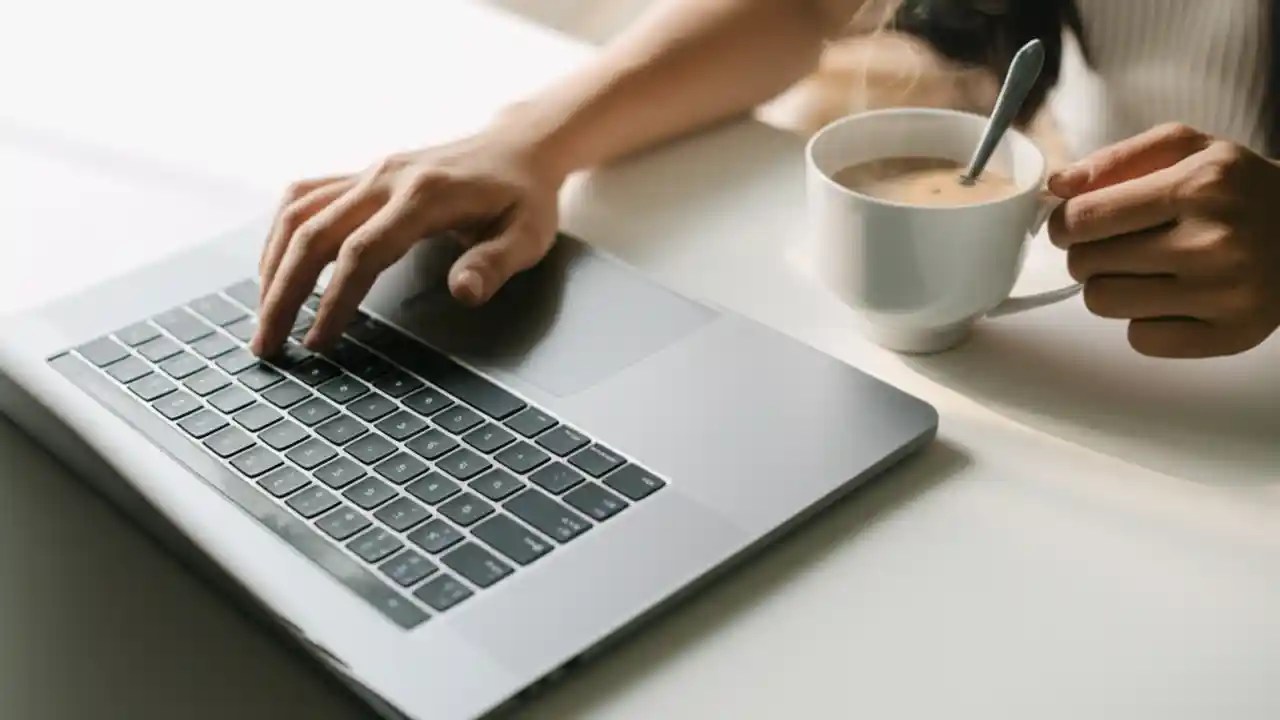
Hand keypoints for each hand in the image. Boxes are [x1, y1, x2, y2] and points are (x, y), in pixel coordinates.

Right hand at [252, 124, 564, 355]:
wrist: (517, 148)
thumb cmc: (524, 198)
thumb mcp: (528, 236)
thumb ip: (495, 265)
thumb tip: (464, 293)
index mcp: (425, 195)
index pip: (364, 252)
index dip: (335, 300)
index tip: (317, 342)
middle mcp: (386, 177)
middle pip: (314, 233)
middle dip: (283, 293)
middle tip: (267, 345)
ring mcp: (369, 172)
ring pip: (298, 213)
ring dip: (272, 265)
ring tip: (263, 315)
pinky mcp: (360, 175)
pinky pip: (304, 197)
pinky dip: (281, 233)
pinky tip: (274, 268)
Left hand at [1048, 123, 1279, 357]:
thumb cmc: (1237, 188)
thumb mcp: (1188, 148)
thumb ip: (1117, 158)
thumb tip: (1057, 185)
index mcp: (1199, 186)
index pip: (1084, 218)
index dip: (1065, 223)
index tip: (1074, 224)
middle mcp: (1212, 242)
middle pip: (1086, 263)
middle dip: (1087, 253)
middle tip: (1113, 246)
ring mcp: (1223, 294)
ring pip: (1104, 303)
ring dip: (1108, 286)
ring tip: (1139, 270)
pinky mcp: (1230, 335)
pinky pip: (1140, 339)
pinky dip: (1143, 321)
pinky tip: (1168, 298)